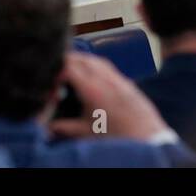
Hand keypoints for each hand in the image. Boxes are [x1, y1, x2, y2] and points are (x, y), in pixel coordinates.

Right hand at [47, 51, 167, 140]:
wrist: (147, 136)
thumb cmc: (117, 136)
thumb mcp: (85, 133)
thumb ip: (63, 128)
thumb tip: (48, 127)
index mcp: (92, 88)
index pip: (69, 66)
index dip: (56, 68)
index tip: (48, 74)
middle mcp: (105, 78)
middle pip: (82, 58)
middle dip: (67, 60)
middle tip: (56, 67)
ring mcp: (117, 78)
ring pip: (96, 60)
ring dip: (82, 60)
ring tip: (71, 68)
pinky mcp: (126, 82)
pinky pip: (107, 66)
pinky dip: (95, 65)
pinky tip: (92, 74)